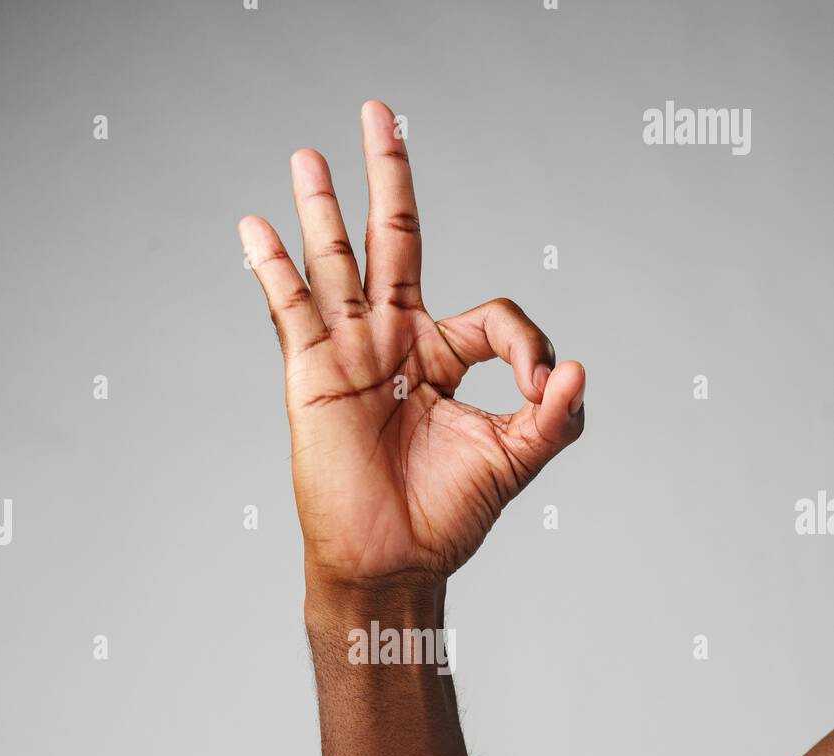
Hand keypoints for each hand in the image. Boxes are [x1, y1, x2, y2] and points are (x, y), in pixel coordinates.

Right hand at [238, 100, 584, 591]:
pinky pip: (291, 312)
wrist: (394, 562)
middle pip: (393, 242)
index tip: (541, 383)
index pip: (491, 315)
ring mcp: (352, 356)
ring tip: (310, 154)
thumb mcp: (515, 462)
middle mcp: (396, 345)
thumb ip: (553, 418)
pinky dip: (274, 269)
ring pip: (336, 263)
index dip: (525, 338)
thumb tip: (577, 371)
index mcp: (446, 360)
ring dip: (323, 207)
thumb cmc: (447, 518)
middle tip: (380, 115)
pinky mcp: (313, 377)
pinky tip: (256, 227)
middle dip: (389, 179)